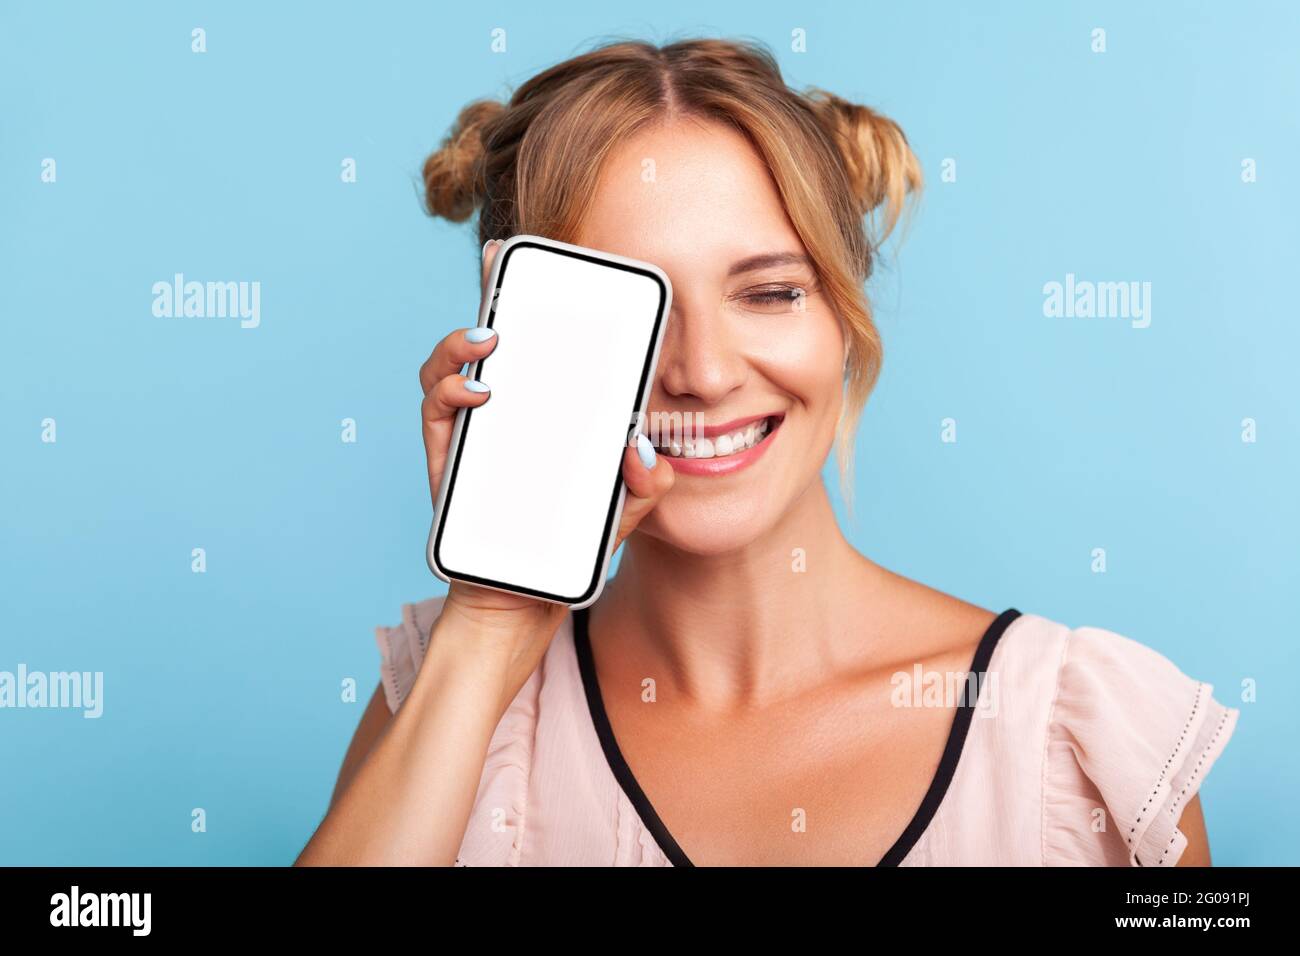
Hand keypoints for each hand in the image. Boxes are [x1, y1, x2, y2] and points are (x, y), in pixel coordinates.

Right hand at [417, 240, 674, 694]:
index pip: (544, 345)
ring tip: (491, 338)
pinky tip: (478, 393)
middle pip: (492, 339)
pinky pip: (435, 412)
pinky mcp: (446, 457)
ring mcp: (470, 430)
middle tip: (501, 258)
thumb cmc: (571, 547)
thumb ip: (646, 483)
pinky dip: (449, 391)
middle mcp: (506, 410)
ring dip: (464, 340)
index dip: (541, 299)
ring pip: (453, 366)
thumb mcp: (623, 512)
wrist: (524, 600)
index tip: (550, 254)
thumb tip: (643, 449)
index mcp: (548, 410)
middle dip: (492, 289)